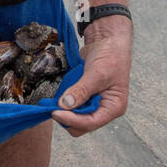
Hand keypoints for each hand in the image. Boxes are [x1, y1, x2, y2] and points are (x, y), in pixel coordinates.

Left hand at [52, 18, 131, 136]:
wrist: (107, 40)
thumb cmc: (110, 56)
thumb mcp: (97, 73)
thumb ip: (82, 90)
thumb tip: (65, 105)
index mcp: (113, 107)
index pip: (91, 123)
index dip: (72, 120)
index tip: (55, 112)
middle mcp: (104, 109)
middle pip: (81, 125)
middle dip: (67, 117)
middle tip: (53, 106)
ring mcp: (94, 104)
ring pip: (74, 118)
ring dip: (64, 111)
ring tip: (56, 100)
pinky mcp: (84, 97)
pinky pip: (72, 107)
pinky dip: (64, 104)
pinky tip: (59, 95)